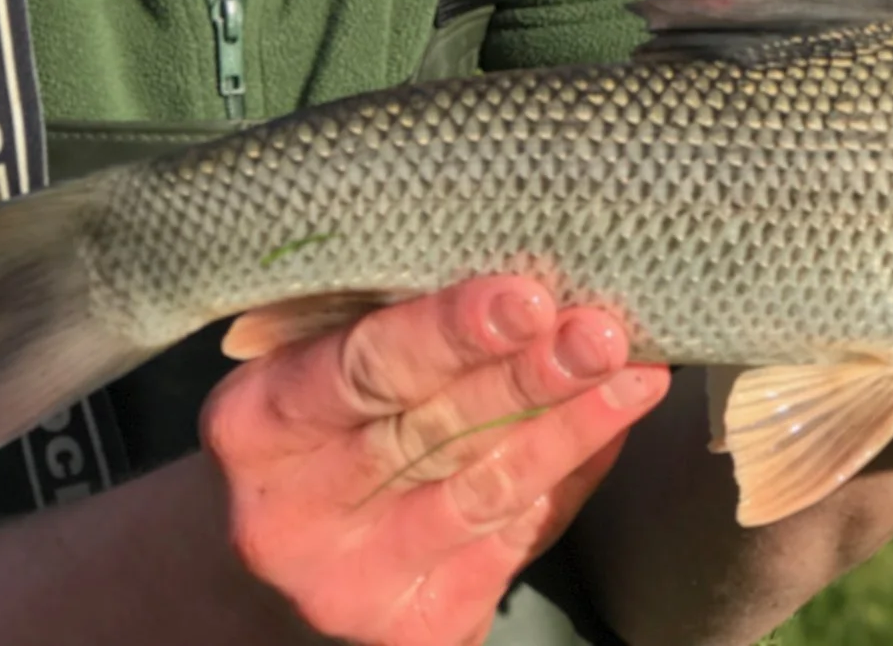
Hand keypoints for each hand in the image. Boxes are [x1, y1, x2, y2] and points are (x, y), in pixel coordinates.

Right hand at [202, 276, 672, 645]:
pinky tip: (612, 428)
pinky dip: (569, 476)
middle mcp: (292, 512)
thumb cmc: (317, 432)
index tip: (527, 297)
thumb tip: (524, 281)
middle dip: (527, 376)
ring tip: (634, 374)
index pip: (362, 367)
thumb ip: (396, 333)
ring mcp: (351, 580)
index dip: (448, 332)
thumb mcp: (317, 371)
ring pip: (482, 490)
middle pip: (430, 431)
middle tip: (599, 333)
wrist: (282, 560)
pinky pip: (511, 539)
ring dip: (569, 427)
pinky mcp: (410, 629)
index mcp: (258, 422)